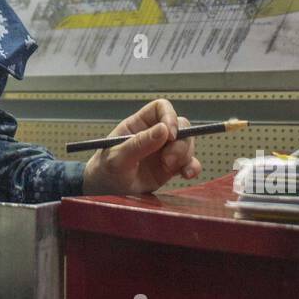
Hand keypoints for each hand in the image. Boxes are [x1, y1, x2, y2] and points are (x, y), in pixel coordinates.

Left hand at [81, 98, 203, 195]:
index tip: (169, 134)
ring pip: (187, 143)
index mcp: (139, 124)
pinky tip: (187, 174)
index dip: (169, 116)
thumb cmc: (105, 169)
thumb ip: (139, 144)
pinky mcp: (170, 167)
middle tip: (168, 159)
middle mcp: (154, 134)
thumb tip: (164, 130)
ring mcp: (164, 150)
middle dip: (180, 141)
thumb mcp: (117, 157)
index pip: (161, 108)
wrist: (105, 190)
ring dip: (184, 155)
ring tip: (169, 168)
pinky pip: (190, 162)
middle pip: (181, 125)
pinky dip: (192, 167)